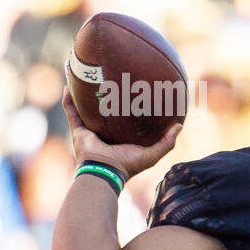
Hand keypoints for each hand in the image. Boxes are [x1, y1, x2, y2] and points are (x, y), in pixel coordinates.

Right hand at [63, 84, 181, 180]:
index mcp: (121, 139)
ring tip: (84, 79)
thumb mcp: (153, 154)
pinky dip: (68, 101)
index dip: (130, 109)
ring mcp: (91, 132)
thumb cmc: (129, 164)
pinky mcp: (78, 131)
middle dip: (105, 98)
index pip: (126, 122)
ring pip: (85, 110)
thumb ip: (167, 142)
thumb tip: (180, 125)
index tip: (136, 93)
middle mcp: (105, 134)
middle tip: (110, 80)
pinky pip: (71, 112)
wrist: (105, 170)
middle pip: (105, 113)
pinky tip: (69, 86)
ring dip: (82, 96)